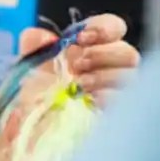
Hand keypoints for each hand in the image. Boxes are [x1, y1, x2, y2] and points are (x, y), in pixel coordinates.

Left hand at [20, 13, 139, 105]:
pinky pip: (127, 102)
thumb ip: (34, 44)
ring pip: (131, 76)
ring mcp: (116, 94)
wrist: (32, 133)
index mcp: (91, 50)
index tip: (81, 37)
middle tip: (78, 64)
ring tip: (80, 85)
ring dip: (105, 76)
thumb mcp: (29, 68)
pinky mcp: (117, 116)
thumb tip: (46, 36)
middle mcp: (109, 69)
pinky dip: (110, 97)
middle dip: (104, 54)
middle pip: (128, 53)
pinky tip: (91, 100)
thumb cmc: (35, 99)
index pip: (114, 28)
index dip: (104, 27)